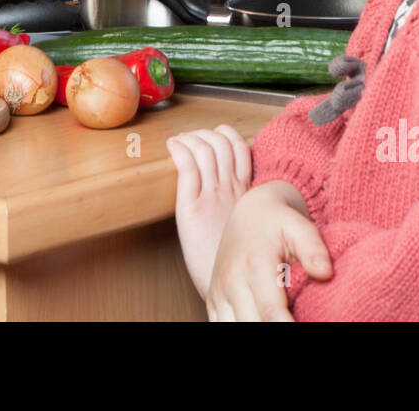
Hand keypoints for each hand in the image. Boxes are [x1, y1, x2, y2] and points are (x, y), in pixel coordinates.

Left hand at [167, 125, 251, 299]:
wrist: (232, 284)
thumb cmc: (236, 259)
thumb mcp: (246, 225)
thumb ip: (242, 205)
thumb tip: (234, 194)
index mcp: (245, 193)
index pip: (241, 147)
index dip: (227, 134)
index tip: (215, 134)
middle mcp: (230, 189)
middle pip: (221, 143)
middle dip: (204, 133)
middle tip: (192, 137)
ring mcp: (211, 196)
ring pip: (204, 150)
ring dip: (190, 138)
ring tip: (180, 141)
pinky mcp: (191, 208)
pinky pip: (188, 167)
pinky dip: (180, 150)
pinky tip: (172, 147)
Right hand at [206, 181, 331, 321]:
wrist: (248, 215)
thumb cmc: (278, 223)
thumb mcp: (299, 226)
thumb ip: (313, 248)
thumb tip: (325, 272)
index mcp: (255, 264)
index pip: (271, 312)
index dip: (288, 327)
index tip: (310, 328)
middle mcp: (231, 280)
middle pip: (252, 325)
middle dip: (274, 330)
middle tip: (299, 320)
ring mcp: (218, 292)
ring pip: (232, 329)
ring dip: (256, 329)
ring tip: (280, 319)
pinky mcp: (212, 300)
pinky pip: (219, 326)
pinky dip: (238, 329)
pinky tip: (260, 320)